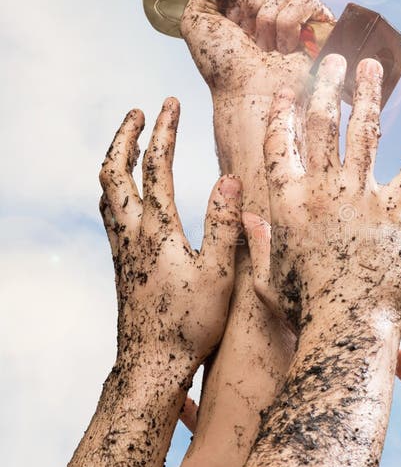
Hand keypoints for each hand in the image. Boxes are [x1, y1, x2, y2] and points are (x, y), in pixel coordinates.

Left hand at [99, 98, 241, 367]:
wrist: (151, 365)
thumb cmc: (190, 324)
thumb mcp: (220, 275)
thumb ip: (225, 225)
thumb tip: (229, 179)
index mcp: (157, 231)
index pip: (156, 167)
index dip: (163, 130)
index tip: (170, 101)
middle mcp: (131, 234)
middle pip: (113, 172)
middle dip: (125, 136)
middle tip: (139, 112)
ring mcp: (122, 249)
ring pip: (106, 192)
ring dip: (117, 160)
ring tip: (131, 143)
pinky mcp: (121, 264)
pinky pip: (109, 214)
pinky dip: (116, 189)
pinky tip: (128, 196)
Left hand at [180, 0, 333, 98]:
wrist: (246, 95)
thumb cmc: (222, 68)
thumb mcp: (195, 19)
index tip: (231, 20)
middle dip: (253, 5)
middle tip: (248, 35)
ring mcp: (297, 11)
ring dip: (269, 21)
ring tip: (265, 46)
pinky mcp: (317, 24)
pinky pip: (306, 1)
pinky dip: (289, 27)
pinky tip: (284, 49)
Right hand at [245, 54, 400, 330]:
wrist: (345, 329)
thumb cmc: (304, 312)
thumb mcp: (269, 279)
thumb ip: (259, 243)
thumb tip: (248, 216)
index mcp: (285, 203)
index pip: (279, 145)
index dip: (282, 114)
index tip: (287, 89)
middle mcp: (320, 189)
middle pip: (320, 125)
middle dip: (325, 87)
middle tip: (332, 60)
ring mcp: (358, 195)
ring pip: (363, 131)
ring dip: (368, 94)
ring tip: (374, 66)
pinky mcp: (395, 210)